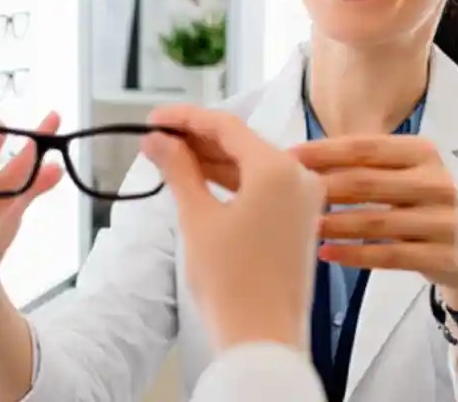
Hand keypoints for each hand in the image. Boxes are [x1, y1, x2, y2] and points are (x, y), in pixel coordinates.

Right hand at [141, 105, 325, 351]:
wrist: (262, 338)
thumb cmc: (231, 280)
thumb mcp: (197, 217)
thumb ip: (179, 169)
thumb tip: (157, 140)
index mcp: (277, 168)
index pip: (226, 125)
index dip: (186, 118)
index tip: (153, 118)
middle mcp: (299, 175)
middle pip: (241, 142)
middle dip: (197, 139)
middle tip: (156, 138)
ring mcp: (304, 199)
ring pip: (252, 164)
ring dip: (212, 160)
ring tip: (169, 156)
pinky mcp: (300, 219)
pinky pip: (263, 187)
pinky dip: (232, 181)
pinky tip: (199, 179)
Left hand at [292, 135, 457, 310]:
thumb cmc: (428, 204)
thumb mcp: (410, 173)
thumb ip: (369, 164)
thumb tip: (305, 159)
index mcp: (425, 153)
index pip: (366, 147)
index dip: (325, 152)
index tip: (289, 158)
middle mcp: (437, 183)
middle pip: (367, 183)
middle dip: (322, 188)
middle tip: (284, 195)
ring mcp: (443, 222)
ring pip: (375, 222)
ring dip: (333, 225)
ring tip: (300, 227)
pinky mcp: (442, 256)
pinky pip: (389, 256)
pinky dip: (353, 255)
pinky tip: (326, 253)